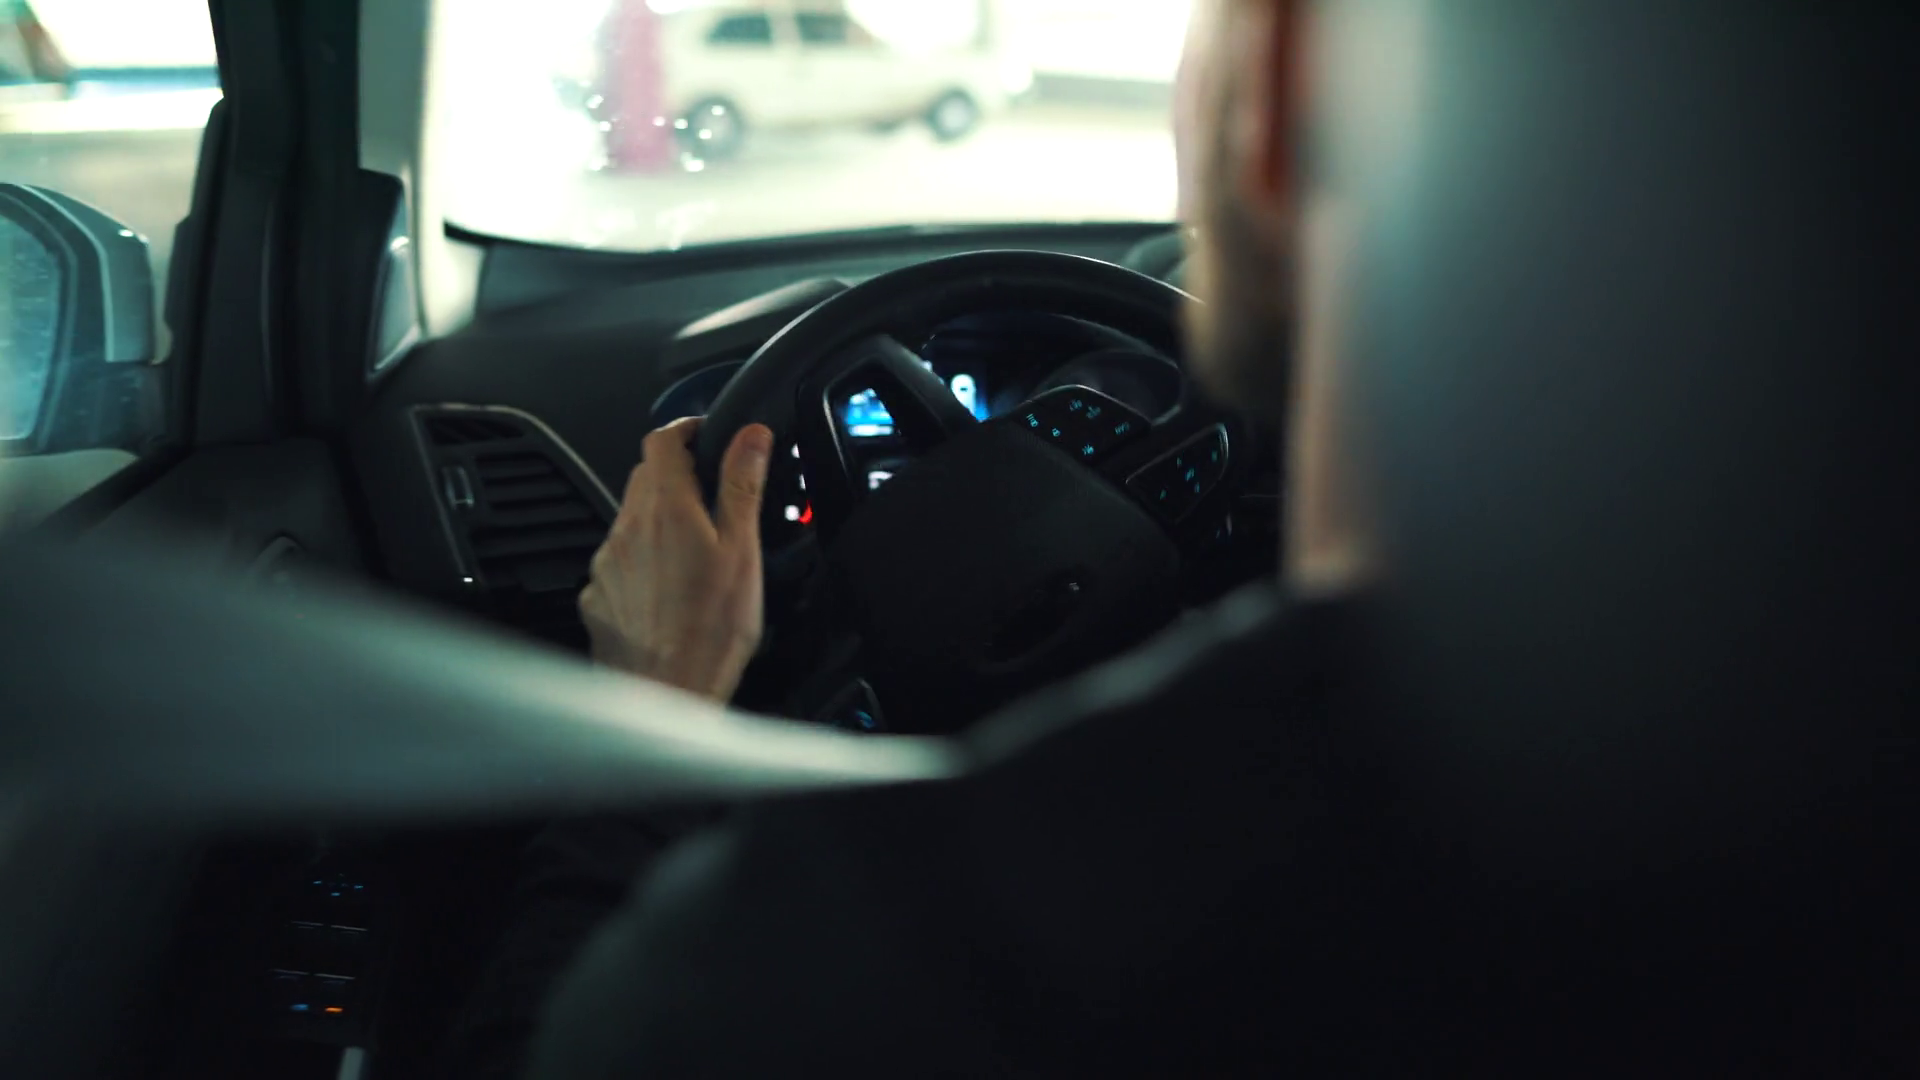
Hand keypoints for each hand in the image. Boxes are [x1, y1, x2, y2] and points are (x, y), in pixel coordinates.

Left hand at [579, 417, 772, 701]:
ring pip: (632, 521)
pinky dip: (643, 563)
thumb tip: (750, 436)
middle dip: (677, 476)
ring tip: (697, 554)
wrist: (666, 696)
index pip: (663, 439)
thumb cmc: (710, 632)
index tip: (705, 434)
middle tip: (713, 496)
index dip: (686, 428)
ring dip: (659, 521)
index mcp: (666, 510)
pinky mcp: (598, 596)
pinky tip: (670, 591)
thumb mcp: (742, 551)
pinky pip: (619, 562)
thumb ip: (742, 485)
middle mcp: (627, 529)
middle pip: (646, 478)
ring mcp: (607, 563)